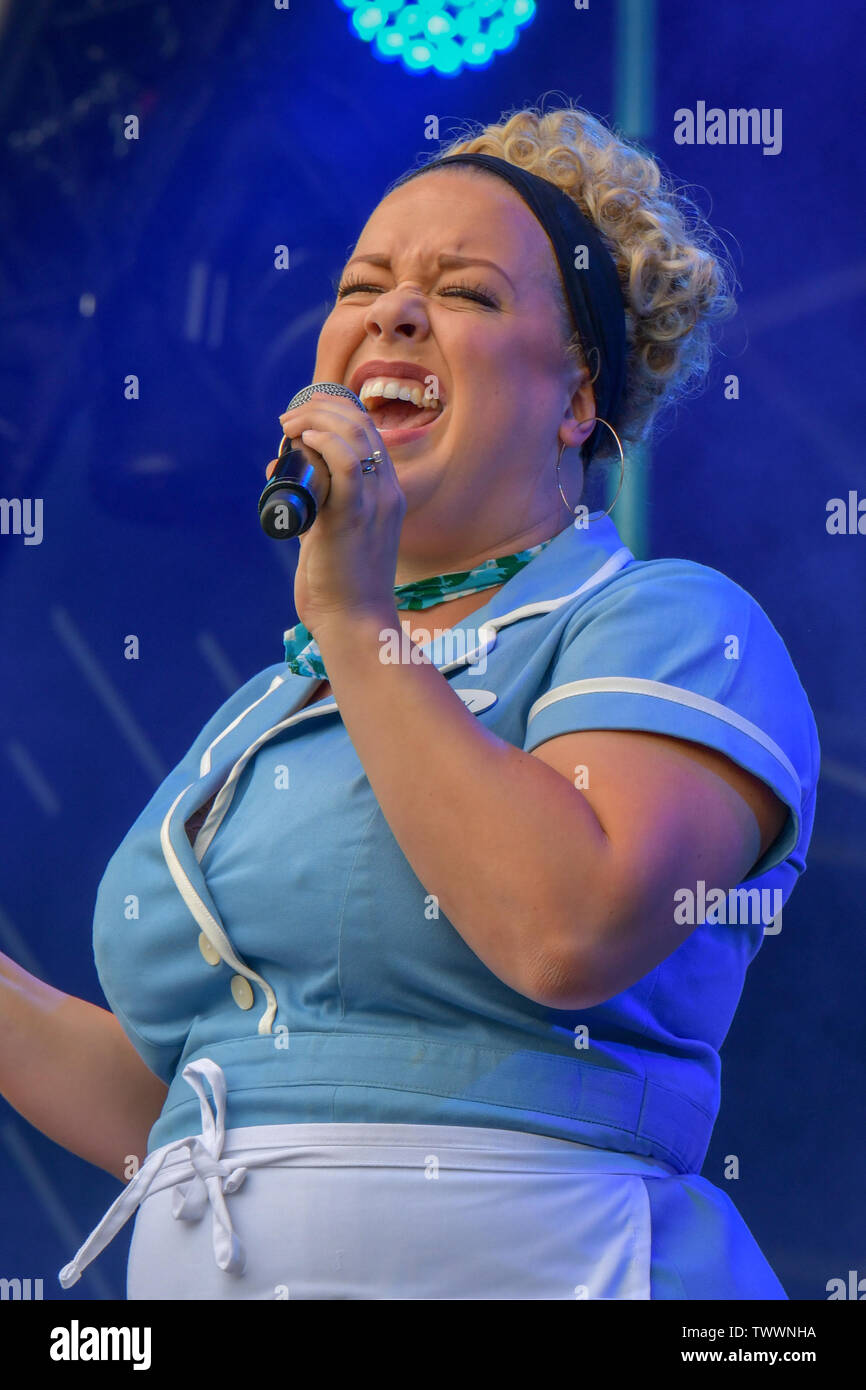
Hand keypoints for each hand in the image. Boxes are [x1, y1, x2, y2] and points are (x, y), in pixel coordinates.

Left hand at [270, 391, 404, 638]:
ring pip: (354, 435)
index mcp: (387, 494)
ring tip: (289, 425)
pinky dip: (324, 442)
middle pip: (362, 425)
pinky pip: (345, 464)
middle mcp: (386, 492)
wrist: (354, 623)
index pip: (369, 433)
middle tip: (288, 420)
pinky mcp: (353, 517)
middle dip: (321, 408)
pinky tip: (304, 439)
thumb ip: (312, 502)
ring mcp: (374, 503)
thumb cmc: (338, 586)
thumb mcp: (325, 533)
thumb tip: (277, 466)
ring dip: (317, 419)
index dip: (336, 411)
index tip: (302, 416)